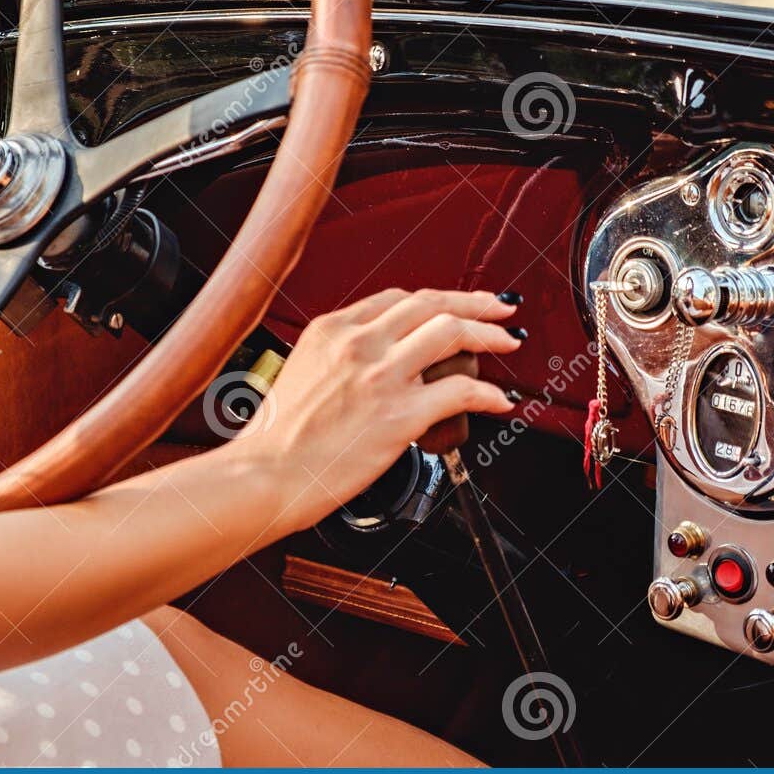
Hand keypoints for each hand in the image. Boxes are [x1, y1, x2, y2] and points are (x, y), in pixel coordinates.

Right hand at [231, 289, 524, 534]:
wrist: (264, 475)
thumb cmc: (277, 438)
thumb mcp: (301, 371)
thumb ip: (340, 359)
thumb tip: (374, 364)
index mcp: (333, 329)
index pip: (397, 299)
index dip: (436, 299)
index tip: (455, 304)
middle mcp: (360, 343)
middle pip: (431, 305)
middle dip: (475, 303)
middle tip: (501, 308)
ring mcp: (382, 376)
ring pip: (452, 334)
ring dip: (489, 335)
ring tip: (508, 342)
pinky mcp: (400, 414)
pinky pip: (461, 392)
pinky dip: (489, 393)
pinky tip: (500, 400)